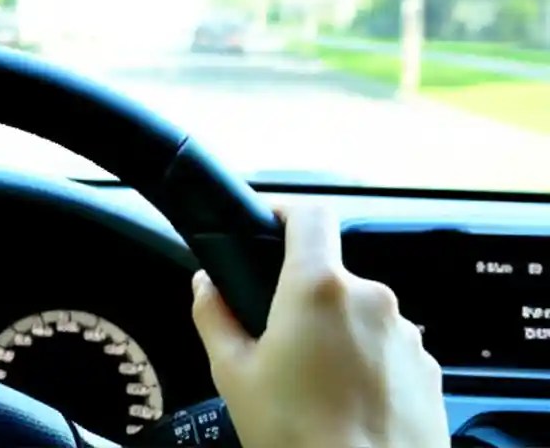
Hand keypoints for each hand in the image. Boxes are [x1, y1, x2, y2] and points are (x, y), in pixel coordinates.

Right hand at [191, 206, 448, 447]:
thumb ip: (214, 316)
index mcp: (318, 289)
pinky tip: (343, 401)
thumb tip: (206, 286)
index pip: (310, 213)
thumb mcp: (233, 375)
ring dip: (336, 334)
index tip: (270, 222)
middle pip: (330, 275)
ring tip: (311, 384)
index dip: (286, 209)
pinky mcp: (428, 368)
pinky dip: (365, 363)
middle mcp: (371, 299)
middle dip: (302, 299)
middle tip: (274, 341)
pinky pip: (387, 348)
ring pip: (359, 314)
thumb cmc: (301, 438)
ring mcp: (406, 334)